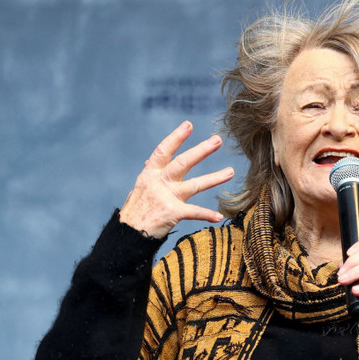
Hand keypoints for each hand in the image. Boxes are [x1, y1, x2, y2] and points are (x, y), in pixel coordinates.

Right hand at [118, 121, 234, 238]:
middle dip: (201, 150)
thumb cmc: (135, 211)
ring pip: (195, 184)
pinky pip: (193, 212)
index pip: (164, 151)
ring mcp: (166, 197)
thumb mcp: (140, 187)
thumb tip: (150, 160)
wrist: (127, 234)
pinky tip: (218, 216)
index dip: (176, 137)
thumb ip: (150, 174)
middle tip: (218, 140)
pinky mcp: (172, 213)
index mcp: (150, 173)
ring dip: (215, 178)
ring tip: (231, 171)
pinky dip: (207, 214)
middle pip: (183, 163)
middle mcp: (159, 182)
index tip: (189, 125)